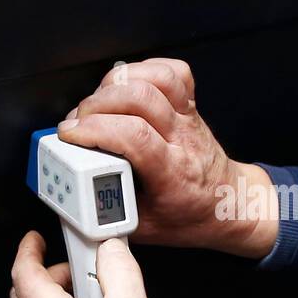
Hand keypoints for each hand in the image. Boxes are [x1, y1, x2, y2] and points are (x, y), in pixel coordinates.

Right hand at [58, 58, 278, 258]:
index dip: (95, 128)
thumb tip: (71, 194)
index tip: (69, 135)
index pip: (134, 135)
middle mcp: (183, 138)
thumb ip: (107, 210)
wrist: (227, 205)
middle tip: (77, 122)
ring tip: (98, 102)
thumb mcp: (141, 228)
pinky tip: (125, 86)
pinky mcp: (189, 105)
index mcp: (172, 174)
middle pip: (141, 99)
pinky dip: (143, 70)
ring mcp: (188, 117)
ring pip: (157, 78)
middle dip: (96, 104)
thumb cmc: (187, 216)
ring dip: (117, 83)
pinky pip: (173, 70)